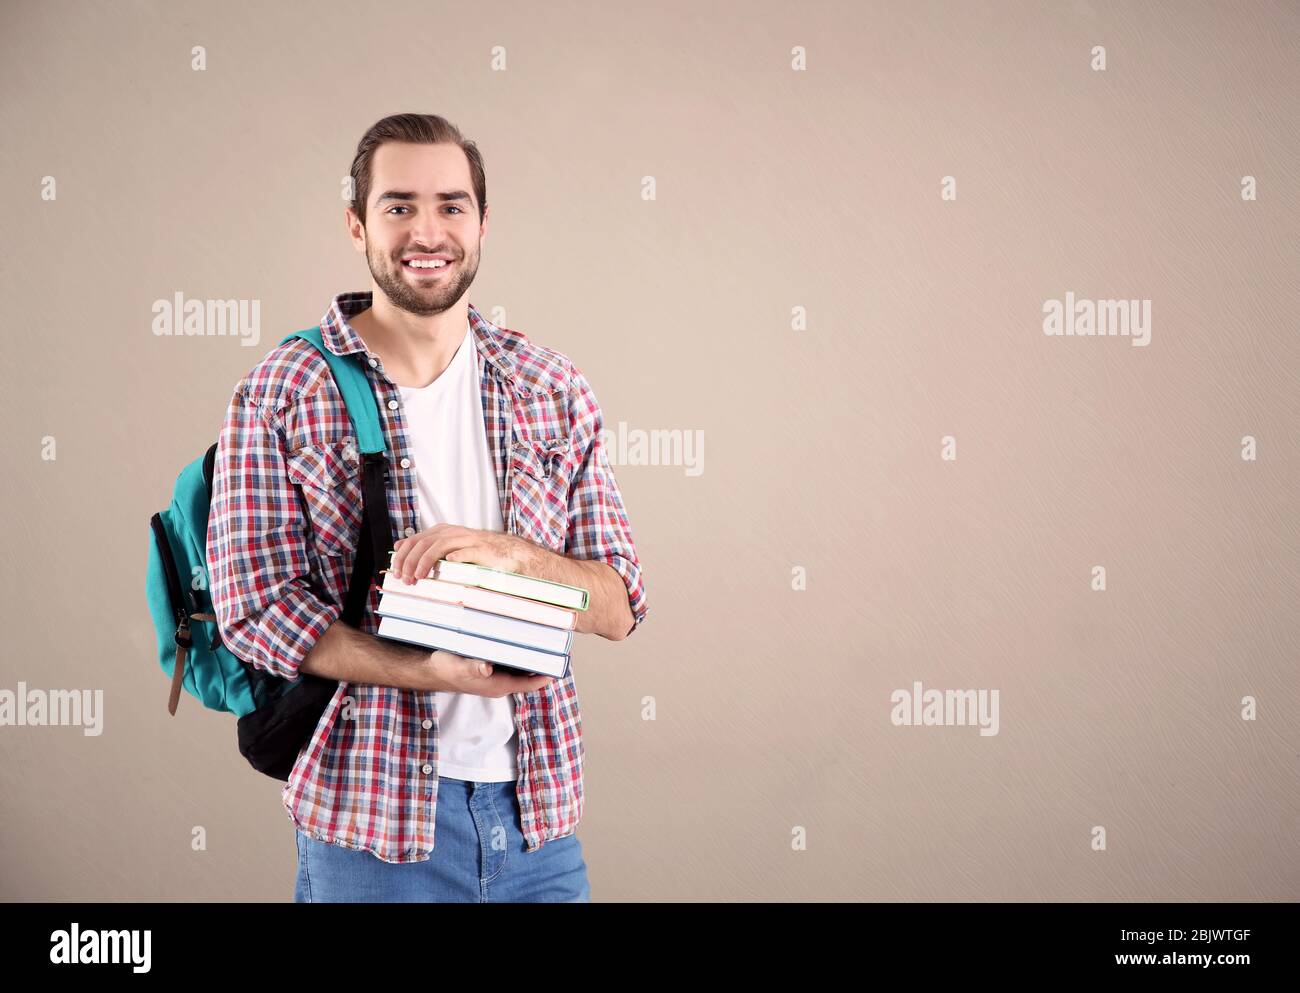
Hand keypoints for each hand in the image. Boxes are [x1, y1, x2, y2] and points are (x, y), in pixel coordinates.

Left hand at [390, 524, 540, 583]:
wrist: (509, 553)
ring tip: (418, 577)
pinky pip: (466, 551)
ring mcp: (468, 540)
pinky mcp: (482, 549)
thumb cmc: (479, 554)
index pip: (416, 539)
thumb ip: (428, 548)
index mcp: (444, 531)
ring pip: (439, 546)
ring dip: (425, 562)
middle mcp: (454, 532)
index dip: (403, 554)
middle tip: (405, 579)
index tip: (396, 570)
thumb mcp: (450, 548)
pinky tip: (448, 564)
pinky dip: (455, 557)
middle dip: (410, 561)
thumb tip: (402, 549)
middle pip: (424, 543)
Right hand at [426, 649, 555, 697]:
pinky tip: (523, 637)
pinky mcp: (491, 667)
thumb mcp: (459, 667)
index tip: (561, 662)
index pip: (530, 683)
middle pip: (529, 674)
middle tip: (559, 644)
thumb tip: (486, 668)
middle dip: (543, 661)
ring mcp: (497, 675)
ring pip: (521, 667)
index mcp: (499, 685)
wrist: (431, 669)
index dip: (546, 675)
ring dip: (533, 655)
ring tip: (547, 637)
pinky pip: (512, 660)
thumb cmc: (446, 669)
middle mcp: (501, 682)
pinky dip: (520, 651)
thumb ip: (474, 668)